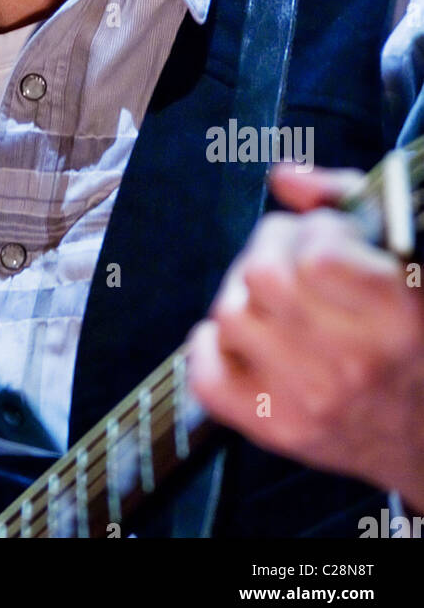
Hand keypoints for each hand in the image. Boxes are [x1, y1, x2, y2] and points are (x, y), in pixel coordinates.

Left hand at [186, 163, 423, 508]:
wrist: (422, 431)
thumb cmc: (408, 336)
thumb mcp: (401, 259)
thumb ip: (345, 201)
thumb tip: (285, 177)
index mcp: (395, 316)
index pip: (317, 253)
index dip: (313, 230)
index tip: (327, 236)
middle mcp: (353, 362)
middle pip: (262, 275)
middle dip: (270, 251)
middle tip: (290, 260)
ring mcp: (309, 400)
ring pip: (230, 315)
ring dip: (243, 298)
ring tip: (273, 304)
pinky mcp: (274, 427)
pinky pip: (204, 374)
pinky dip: (209, 349)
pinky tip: (241, 342)